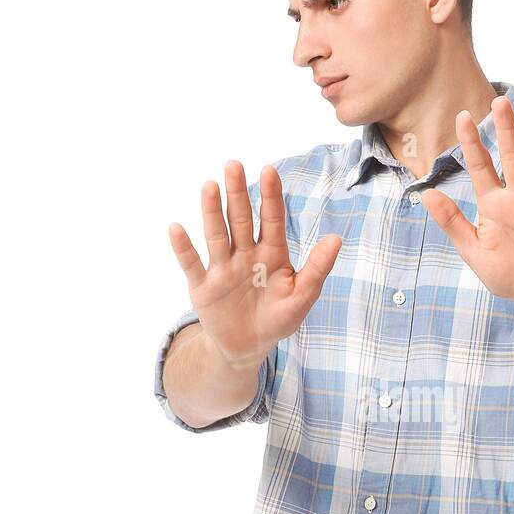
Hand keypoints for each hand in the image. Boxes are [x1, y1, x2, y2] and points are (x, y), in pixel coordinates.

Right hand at [168, 161, 341, 369]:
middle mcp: (245, 254)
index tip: (269, 170)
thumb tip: (336, 239)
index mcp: (272, 254)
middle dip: (237, 194)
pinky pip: (192, 264)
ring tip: (209, 186)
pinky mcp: (203, 285)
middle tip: (233, 165)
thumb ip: (317, 269)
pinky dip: (183, 248)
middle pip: (241, 220)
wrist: (248, 348)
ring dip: (212, 212)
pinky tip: (176, 228)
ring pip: (217, 235)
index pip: (272, 220)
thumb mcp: (301, 297)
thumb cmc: (277, 319)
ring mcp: (222, 268)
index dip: (270, 196)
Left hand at [421, 97, 513, 312]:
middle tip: (499, 100)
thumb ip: (451, 221)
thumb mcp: (473, 249)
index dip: (471, 143)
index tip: (462, 116)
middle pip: (512, 158)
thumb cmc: (506, 273)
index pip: (480, 167)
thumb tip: (425, 193)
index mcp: (494, 204)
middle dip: (506, 131)